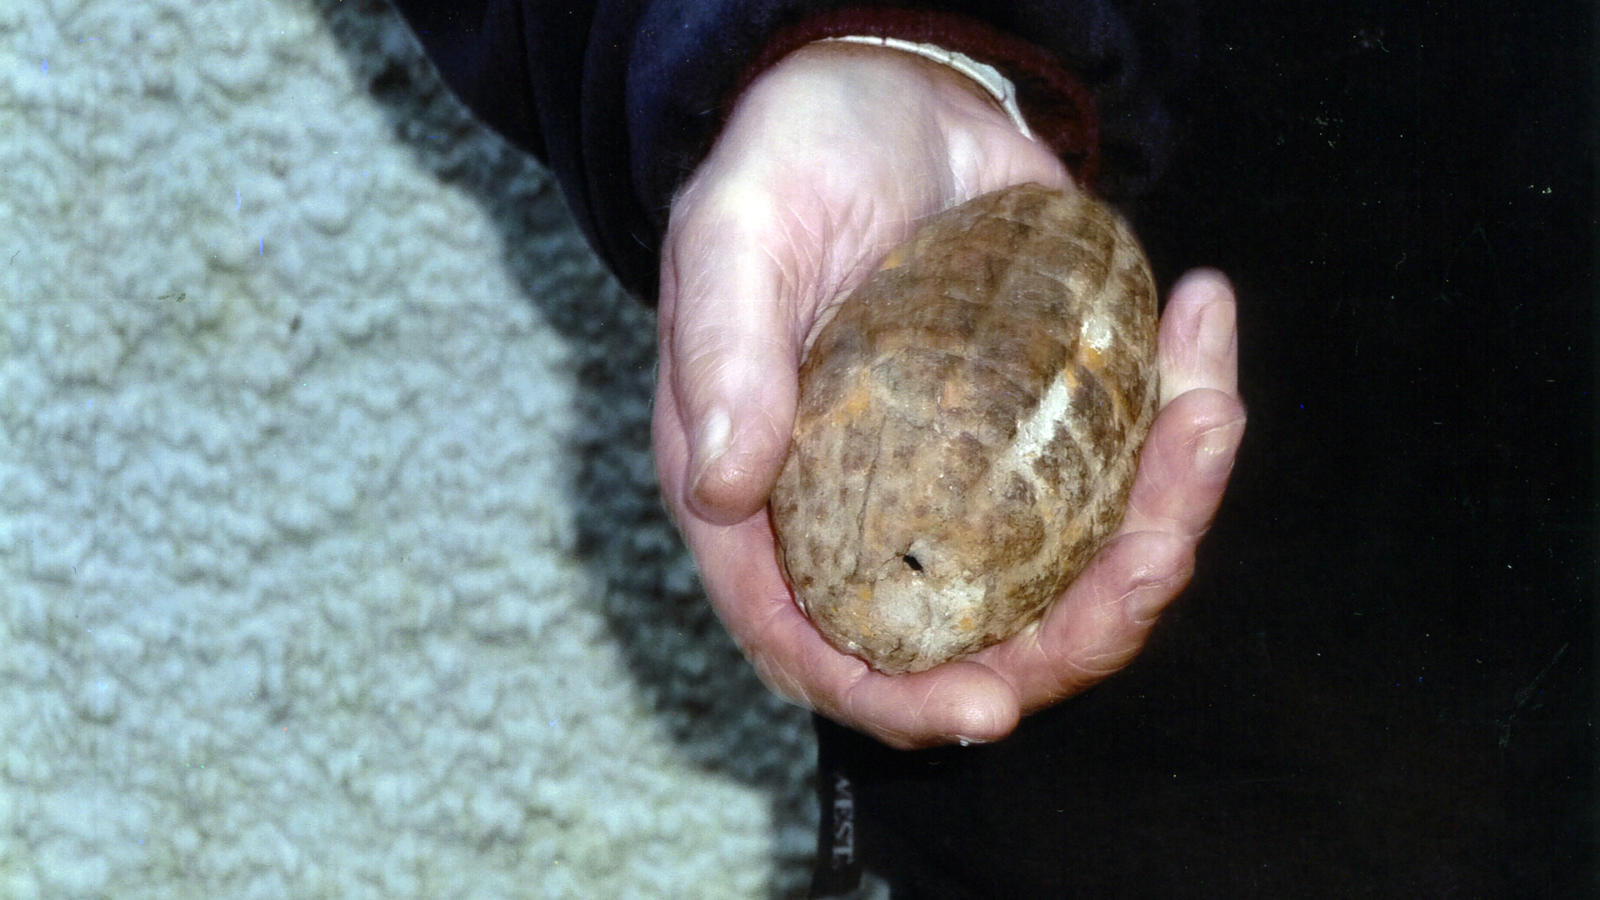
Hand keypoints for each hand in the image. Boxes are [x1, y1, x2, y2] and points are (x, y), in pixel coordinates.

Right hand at [652, 43, 1243, 748]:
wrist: (881, 91)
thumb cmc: (787, 162)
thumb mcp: (737, 237)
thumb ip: (723, 355)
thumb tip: (718, 487)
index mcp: (777, 502)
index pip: (821, 642)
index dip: (898, 700)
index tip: (985, 710)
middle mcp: (878, 512)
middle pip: (979, 635)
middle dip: (1081, 627)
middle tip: (1157, 554)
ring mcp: (972, 479)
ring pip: (1074, 568)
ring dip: (1163, 519)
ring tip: (1207, 410)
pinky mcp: (1043, 427)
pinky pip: (1124, 470)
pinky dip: (1183, 422)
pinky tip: (1201, 323)